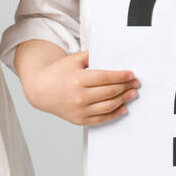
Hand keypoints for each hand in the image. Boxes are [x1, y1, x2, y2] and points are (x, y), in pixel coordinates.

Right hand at [20, 49, 139, 125]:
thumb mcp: (73, 60)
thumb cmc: (58, 73)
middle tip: (136, 84)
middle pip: (109, 92)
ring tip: (132, 95)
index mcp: (78, 79)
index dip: (121, 76)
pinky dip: (114, 114)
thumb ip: (92, 56)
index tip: (131, 75)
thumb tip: (112, 56)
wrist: (40, 90)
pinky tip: (123, 108)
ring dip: (124, 100)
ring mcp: (79, 110)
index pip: (106, 78)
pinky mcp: (79, 120)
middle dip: (126, 87)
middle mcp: (79, 96)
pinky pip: (101, 119)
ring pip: (108, 106)